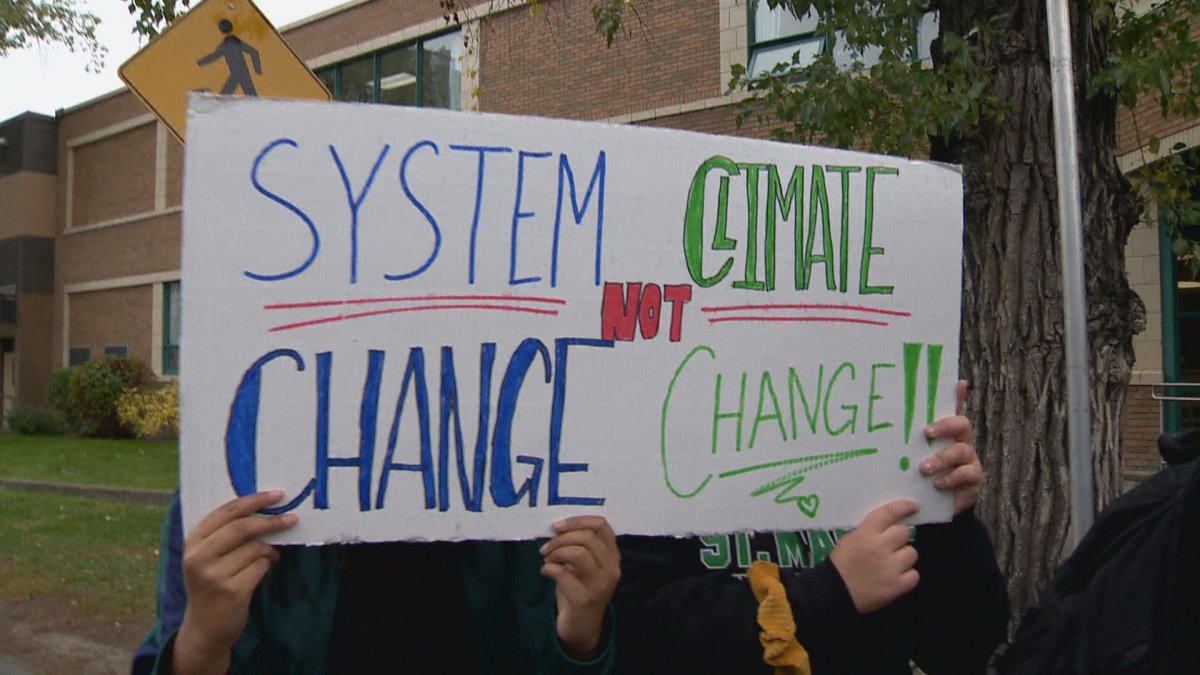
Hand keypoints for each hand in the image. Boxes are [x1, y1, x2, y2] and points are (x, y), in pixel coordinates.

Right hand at [173, 491, 296, 674]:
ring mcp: (214, 576)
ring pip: (255, 548)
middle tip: (291, 519)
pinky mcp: (232, 591)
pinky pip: (261, 567)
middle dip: (270, 521)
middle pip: (242, 528)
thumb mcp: (207, 557)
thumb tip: (264, 507)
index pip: (225, 512)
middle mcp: (198, 558)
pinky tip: (262, 571)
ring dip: (269, 549)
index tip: (276, 495)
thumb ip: (223, 533)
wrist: (205, 627)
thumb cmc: (211, 583)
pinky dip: (267, 565)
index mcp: (192, 542)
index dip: (253, 501)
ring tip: (269, 555)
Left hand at [539, 516, 619, 660]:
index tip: (557, 526)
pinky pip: (563, 574)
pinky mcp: (584, 599)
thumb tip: (557, 528)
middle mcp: (612, 569)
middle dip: (561, 538)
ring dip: (556, 552)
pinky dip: (549, 568)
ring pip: (578, 553)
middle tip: (546, 547)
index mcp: (613, 556)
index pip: (602, 525)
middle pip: (587, 537)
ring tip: (547, 558)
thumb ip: (580, 546)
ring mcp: (600, 585)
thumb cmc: (580, 589)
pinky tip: (545, 571)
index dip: (577, 520)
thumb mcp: (586, 565)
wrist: (583, 627)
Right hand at [829, 500, 919, 613]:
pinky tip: (896, 577)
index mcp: (866, 534)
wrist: (834, 592)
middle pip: (904, 533)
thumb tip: (889, 527)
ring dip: (904, 557)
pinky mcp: (898, 586)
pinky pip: (914, 575)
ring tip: (893, 564)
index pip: (889, 513)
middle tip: (891, 546)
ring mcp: (891, 567)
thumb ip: (869, 531)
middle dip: (900, 538)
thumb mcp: (850, 539)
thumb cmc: (841, 564)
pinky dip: (907, 576)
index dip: (904, 507)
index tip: (914, 506)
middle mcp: (880, 547)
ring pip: (912, 553)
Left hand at [921, 380, 982, 514]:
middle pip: (962, 425)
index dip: (958, 396)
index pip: (953, 410)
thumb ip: (909, 438)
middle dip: (945, 426)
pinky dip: (950, 478)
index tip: (958, 384)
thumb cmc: (921, 476)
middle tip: (927, 432)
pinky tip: (936, 484)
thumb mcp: (912, 456)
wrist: (932, 507)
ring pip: (961, 451)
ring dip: (941, 458)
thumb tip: (898, 415)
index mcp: (947, 434)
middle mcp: (961, 443)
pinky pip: (966, 475)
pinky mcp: (973, 480)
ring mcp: (970, 461)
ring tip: (923, 468)